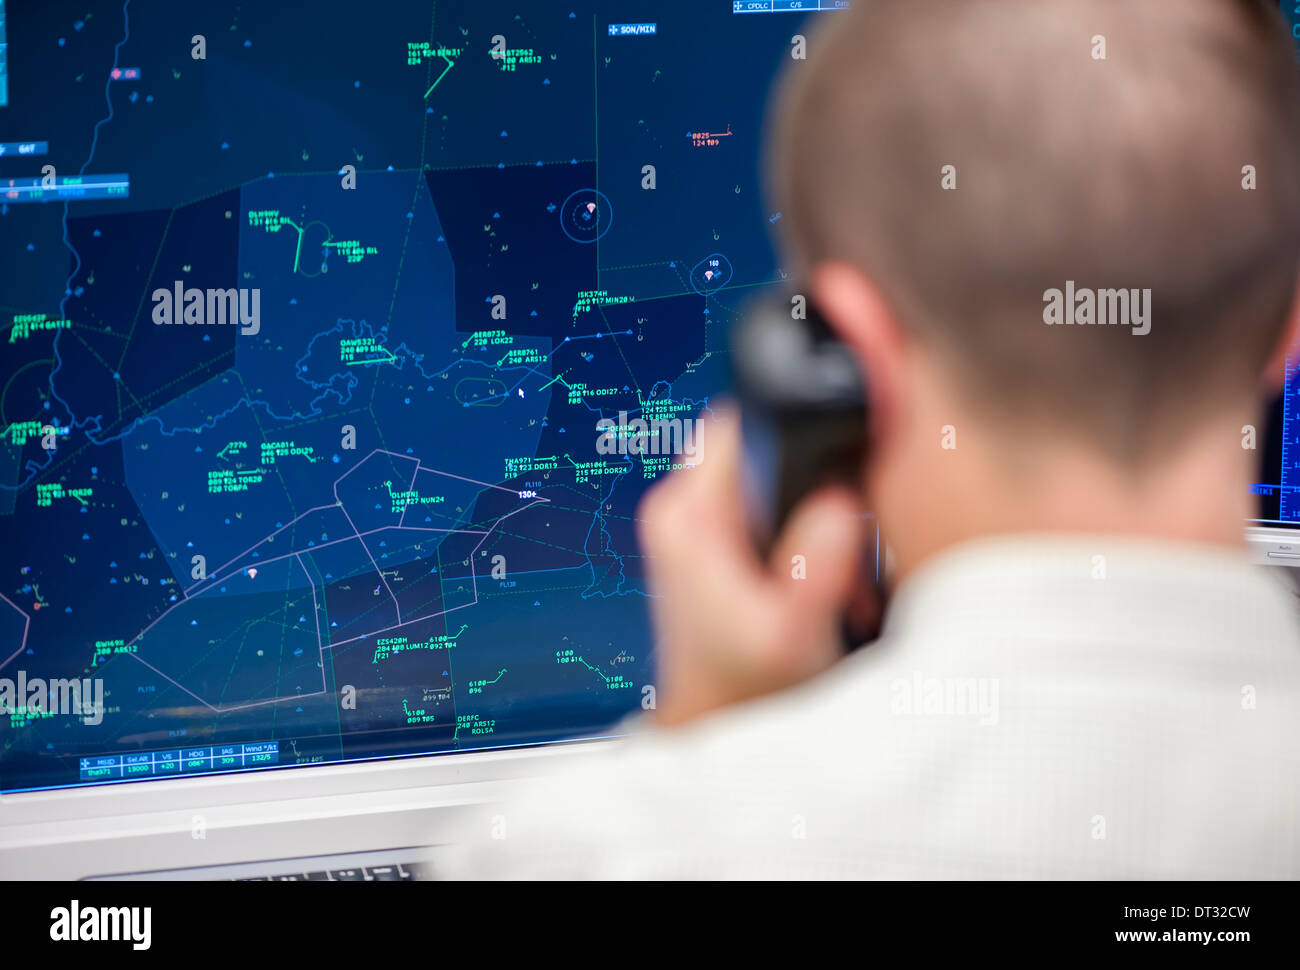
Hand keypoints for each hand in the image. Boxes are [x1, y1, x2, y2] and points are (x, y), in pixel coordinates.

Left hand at [638, 407, 870, 726]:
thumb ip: (817, 565)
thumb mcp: (794, 632)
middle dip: (809, 470)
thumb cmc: (749, 687)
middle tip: (839, 522)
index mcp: (687, 516)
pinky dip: (791, 519)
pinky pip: (756, 496)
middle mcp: (678, 510)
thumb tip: (839, 503)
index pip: (741, 420)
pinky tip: (808, 561)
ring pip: (762, 467)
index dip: (797, 431)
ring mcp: (690, 522)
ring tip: (825, 553)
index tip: (834, 464)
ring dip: (804, 498)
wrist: (724, 723)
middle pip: (757, 440)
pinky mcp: (706, 537)